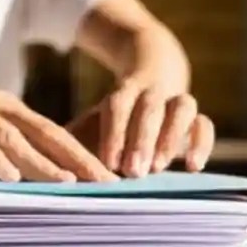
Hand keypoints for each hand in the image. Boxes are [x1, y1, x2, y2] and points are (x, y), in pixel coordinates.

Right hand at [0, 90, 116, 181]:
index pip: (56, 135)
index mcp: (9, 113)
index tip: (112, 183)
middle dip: (79, 160)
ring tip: (69, 184)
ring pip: (17, 136)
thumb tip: (51, 198)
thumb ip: (12, 170)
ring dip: (44, 162)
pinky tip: (12, 179)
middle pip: (47, 132)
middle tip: (107, 185)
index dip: (85, 157)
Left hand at [67, 81, 214, 176]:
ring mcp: (177, 102)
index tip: (109, 162)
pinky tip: (192, 166)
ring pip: (181, 108)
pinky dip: (201, 143)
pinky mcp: (196, 117)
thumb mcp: (93, 123)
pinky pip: (205, 125)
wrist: (155, 76)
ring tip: (158, 168)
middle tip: (133, 170)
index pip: (118, 104)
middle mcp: (152, 93)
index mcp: (123, 92)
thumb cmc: (114, 118)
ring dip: (170, 137)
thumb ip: (73, 140)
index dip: (114, 132)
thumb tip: (42, 164)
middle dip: (141, 139)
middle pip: (149, 107)